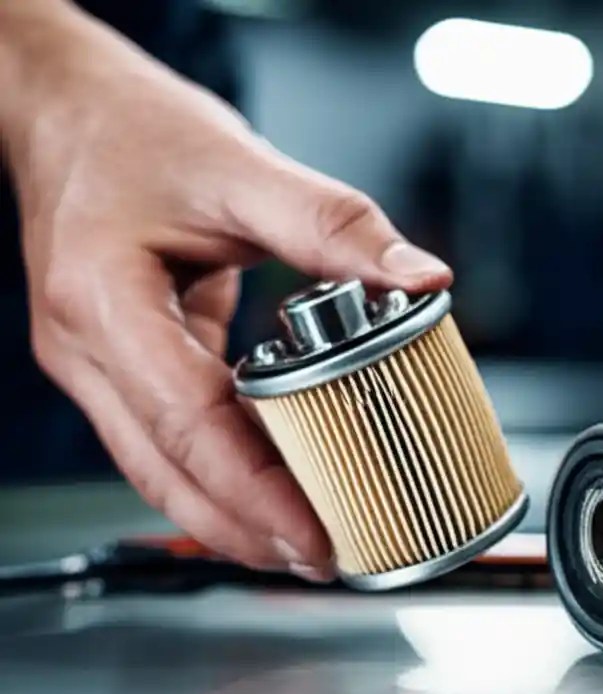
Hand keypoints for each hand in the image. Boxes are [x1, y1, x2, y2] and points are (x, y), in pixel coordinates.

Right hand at [6, 9, 450, 578]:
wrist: (67, 106)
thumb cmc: (133, 130)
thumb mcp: (243, 168)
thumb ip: (336, 226)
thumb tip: (419, 276)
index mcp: (106, 300)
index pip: (190, 422)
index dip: (257, 490)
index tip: (317, 531)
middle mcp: (85, 345)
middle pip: (167, 469)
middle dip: (246, 527)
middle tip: (324, 560)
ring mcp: (93, 360)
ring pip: (159, 465)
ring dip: (229, 512)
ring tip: (302, 544)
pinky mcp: (115, 360)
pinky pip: (166, 434)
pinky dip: (218, 468)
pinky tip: (268, 483)